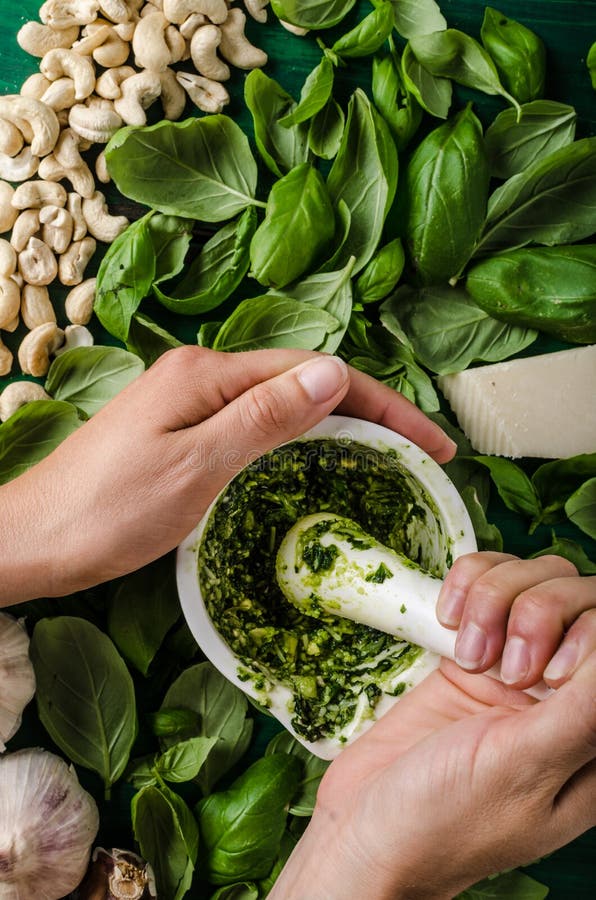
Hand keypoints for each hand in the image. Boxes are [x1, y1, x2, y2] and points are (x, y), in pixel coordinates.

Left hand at [0, 346, 454, 604]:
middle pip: (305, 382)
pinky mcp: (182, 429)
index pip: (317, 374)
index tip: (433, 443)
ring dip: (340, 425)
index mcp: (209, 374)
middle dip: (371, 413)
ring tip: (389, 460)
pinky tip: (320, 463)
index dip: (383, 406)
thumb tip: (334, 373)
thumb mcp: (195, 466)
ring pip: (284, 403)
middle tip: (423, 456)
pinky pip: (258, 424)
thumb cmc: (105, 511)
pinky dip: (301, 440)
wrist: (32, 539)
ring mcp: (190, 401)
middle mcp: (203, 375)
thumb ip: (264, 417)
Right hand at [272, 555, 595, 898]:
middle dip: (533, 611)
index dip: (582, 634)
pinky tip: (448, 622)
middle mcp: (564, 692)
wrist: (364, 825)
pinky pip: (485, 580)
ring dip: (493, 598)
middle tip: (497, 668)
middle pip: (576, 595)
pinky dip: (466, 585)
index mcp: (595, 734)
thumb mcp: (523, 769)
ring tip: (466, 650)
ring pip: (532, 578)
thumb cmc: (445, 819)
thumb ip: (584, 711)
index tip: (540, 676)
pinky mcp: (472, 646)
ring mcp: (516, 663)